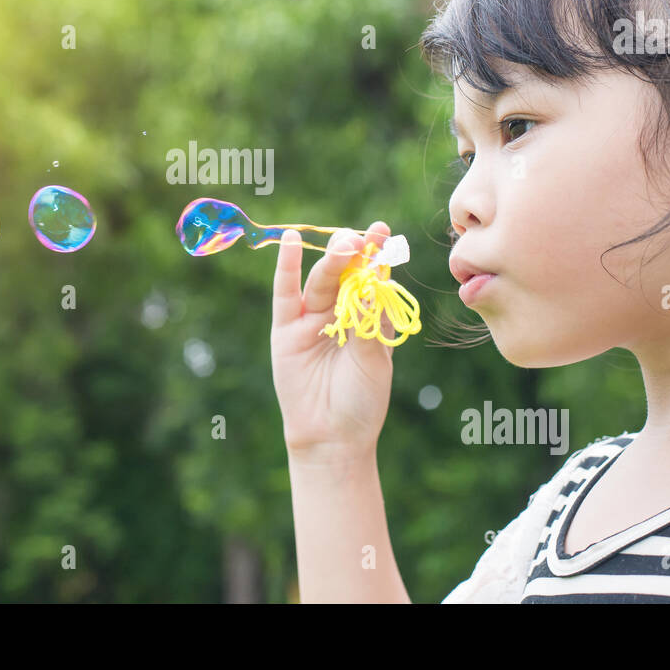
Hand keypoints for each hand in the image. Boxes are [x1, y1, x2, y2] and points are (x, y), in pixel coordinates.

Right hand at [271, 221, 396, 460]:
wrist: (332, 437)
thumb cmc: (361, 401)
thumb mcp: (373, 361)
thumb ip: (367, 323)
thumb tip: (368, 284)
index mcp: (368, 317)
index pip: (373, 278)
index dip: (378, 255)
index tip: (384, 232)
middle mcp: (341, 312)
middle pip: (346, 274)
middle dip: (354, 254)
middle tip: (361, 238)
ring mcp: (312, 319)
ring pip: (321, 281)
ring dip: (331, 261)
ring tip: (343, 244)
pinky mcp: (286, 329)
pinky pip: (285, 293)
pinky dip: (286, 267)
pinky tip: (290, 241)